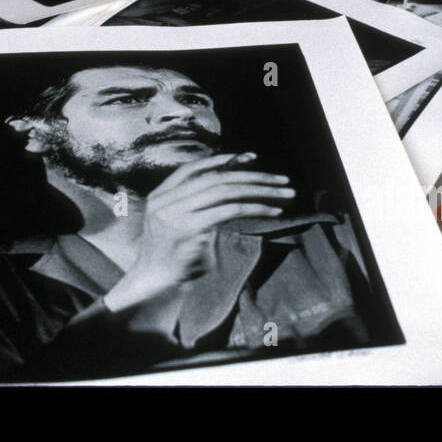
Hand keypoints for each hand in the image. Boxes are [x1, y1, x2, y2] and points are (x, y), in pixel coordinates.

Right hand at [103, 152, 293, 311]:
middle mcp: (166, 200)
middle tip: (282, 180)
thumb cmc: (176, 255)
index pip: (193, 168)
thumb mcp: (185, 222)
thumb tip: (233, 183)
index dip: (223, 160)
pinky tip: (273, 211)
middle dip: (253, 177)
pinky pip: (229, 210)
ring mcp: (176, 213)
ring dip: (260, 191)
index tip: (252, 157)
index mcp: (161, 194)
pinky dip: (255, 208)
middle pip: (216, 178)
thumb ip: (201, 204)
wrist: (156, 284)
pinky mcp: (190, 228)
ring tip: (285, 194)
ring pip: (225, 191)